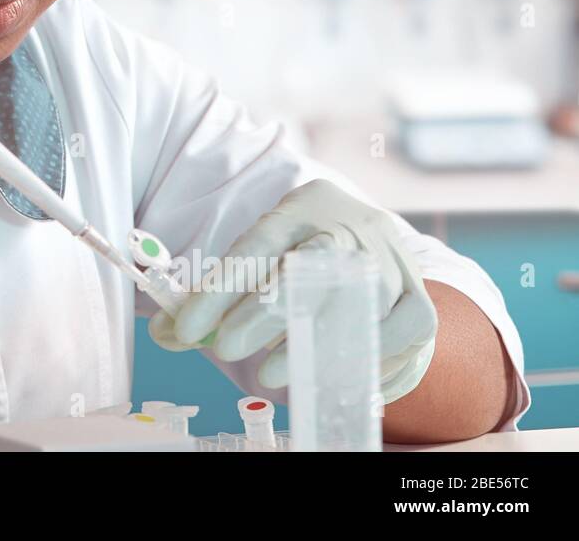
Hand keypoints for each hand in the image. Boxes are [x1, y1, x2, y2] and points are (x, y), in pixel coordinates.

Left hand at [148, 178, 437, 402]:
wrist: (363, 230)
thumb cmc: (294, 252)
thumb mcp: (252, 255)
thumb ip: (210, 296)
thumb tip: (166, 334)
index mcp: (301, 210)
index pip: (257, 245)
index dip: (220, 289)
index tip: (187, 328)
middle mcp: (352, 231)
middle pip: (311, 269)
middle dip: (262, 313)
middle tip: (224, 348)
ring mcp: (393, 266)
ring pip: (358, 305)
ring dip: (311, 345)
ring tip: (270, 372)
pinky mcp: (420, 304)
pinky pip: (401, 336)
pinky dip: (366, 364)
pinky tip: (331, 377)